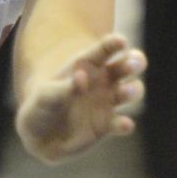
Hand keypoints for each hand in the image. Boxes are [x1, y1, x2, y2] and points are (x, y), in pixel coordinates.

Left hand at [17, 34, 146, 161]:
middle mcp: (103, 80)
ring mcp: (108, 102)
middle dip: (135, 61)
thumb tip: (82, 76)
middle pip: (126, 65)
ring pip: (130, 91)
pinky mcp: (108, 125)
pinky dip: (125, 124)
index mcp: (87, 65)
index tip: (121, 42)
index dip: (115, 43)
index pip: (105, 48)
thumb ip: (65, 87)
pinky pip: (121, 124)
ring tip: (125, 91)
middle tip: (132, 64)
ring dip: (133, 90)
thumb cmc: (42, 107)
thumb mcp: (47, 95)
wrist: (41, 136)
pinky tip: (125, 125)